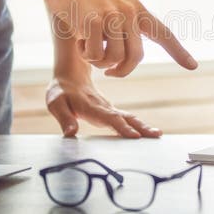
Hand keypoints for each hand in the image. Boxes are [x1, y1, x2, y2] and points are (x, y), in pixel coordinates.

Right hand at [36, 0, 196, 76]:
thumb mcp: (111, 7)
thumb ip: (124, 28)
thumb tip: (128, 57)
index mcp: (137, 9)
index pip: (164, 33)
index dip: (179, 52)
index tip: (194, 66)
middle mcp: (129, 12)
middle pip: (136, 57)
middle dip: (122, 71)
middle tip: (110, 73)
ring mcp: (113, 15)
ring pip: (115, 58)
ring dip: (100, 62)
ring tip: (89, 47)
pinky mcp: (94, 21)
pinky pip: (96, 55)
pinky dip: (86, 54)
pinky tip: (80, 39)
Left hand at [46, 65, 161, 138]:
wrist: (70, 76)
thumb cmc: (61, 92)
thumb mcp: (56, 103)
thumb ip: (65, 119)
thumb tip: (70, 134)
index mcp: (91, 106)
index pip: (109, 118)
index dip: (121, 127)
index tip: (135, 136)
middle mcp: (104, 107)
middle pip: (125, 117)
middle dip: (140, 127)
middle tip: (155, 135)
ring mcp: (110, 109)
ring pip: (129, 117)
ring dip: (144, 126)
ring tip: (158, 134)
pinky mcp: (112, 112)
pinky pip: (127, 119)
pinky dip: (139, 125)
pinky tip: (149, 133)